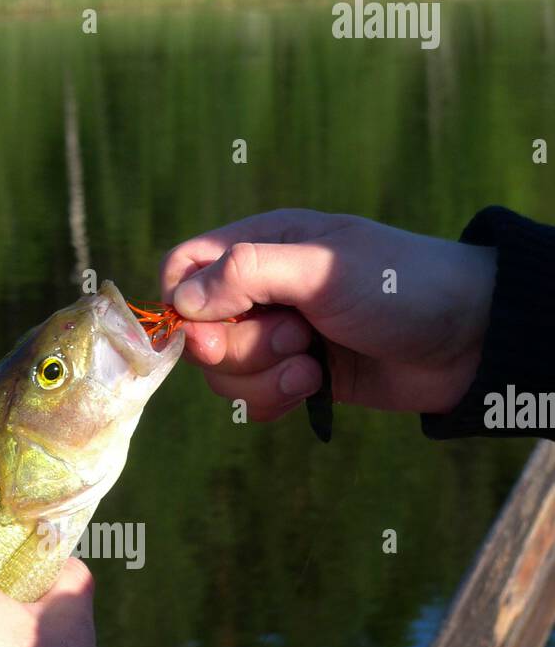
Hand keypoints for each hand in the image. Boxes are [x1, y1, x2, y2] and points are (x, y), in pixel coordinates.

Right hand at [161, 208, 496, 421]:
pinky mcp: (297, 376)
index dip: (184, 303)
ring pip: (225, 372)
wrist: (466, 340)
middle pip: (199, 331)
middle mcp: (263, 290)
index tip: (213, 325)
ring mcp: (279, 336)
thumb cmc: (400, 287)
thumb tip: (181, 299)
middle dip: (239, 348)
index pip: (184, 268)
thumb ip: (248, 275)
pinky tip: (314, 390)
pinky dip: (276, 402)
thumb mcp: (321, 270)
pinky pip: (254, 400)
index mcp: (262, 244)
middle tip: (297, 338)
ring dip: (263, 379)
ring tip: (312, 367)